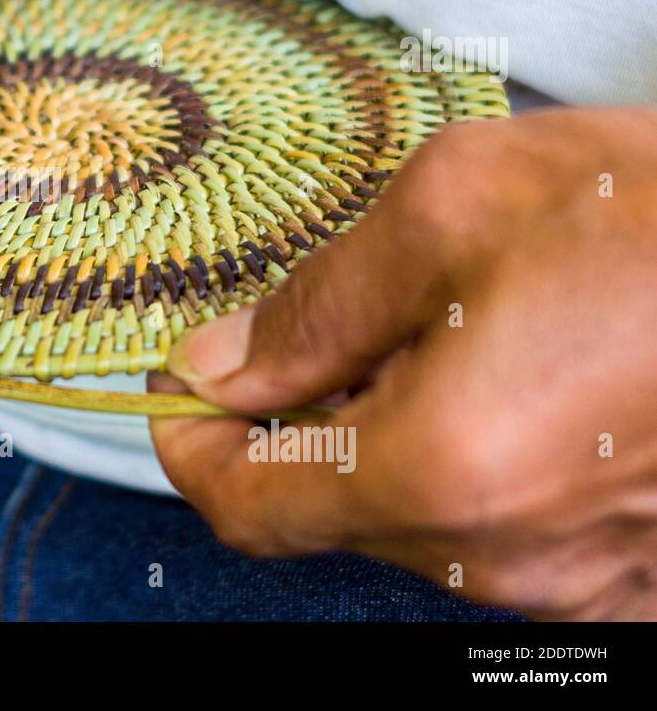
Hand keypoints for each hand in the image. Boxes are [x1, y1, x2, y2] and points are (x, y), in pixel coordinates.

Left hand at [151, 108, 656, 619]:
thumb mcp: (456, 209)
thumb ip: (315, 305)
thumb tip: (220, 363)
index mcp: (442, 469)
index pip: (246, 504)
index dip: (189, 443)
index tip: (180, 384)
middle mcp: (503, 559)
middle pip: (326, 510)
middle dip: (301, 417)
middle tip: (347, 315)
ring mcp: (578, 583)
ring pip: (411, 520)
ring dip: (389, 431)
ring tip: (455, 327)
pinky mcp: (630, 576)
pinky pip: (496, 533)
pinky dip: (466, 462)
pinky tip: (516, 377)